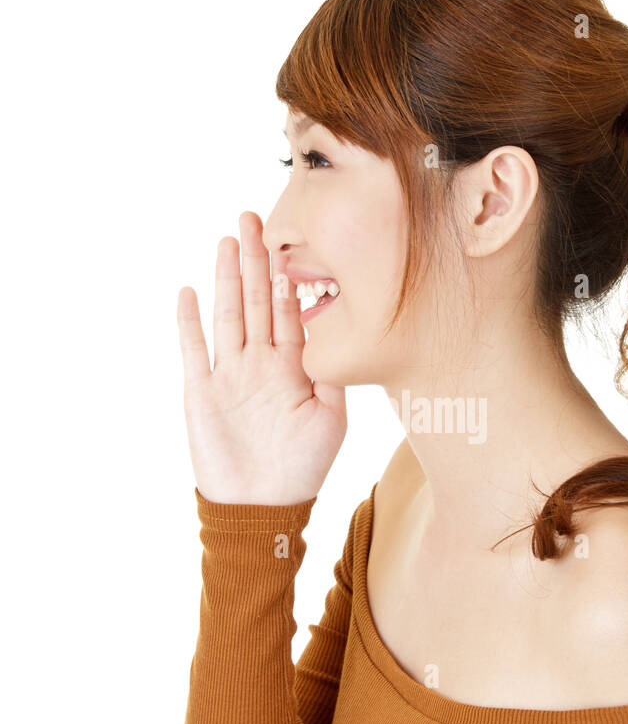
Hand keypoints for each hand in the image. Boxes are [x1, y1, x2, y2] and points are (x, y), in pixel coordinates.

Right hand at [177, 211, 346, 504]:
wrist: (260, 506)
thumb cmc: (301, 468)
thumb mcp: (331, 419)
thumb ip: (333, 375)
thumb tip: (341, 335)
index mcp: (292, 365)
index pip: (290, 309)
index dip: (290, 274)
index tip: (291, 237)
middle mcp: (260, 362)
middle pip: (257, 300)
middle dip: (257, 260)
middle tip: (253, 218)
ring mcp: (229, 374)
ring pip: (229, 314)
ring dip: (228, 278)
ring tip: (228, 240)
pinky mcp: (201, 391)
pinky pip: (194, 350)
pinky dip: (190, 321)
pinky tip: (189, 291)